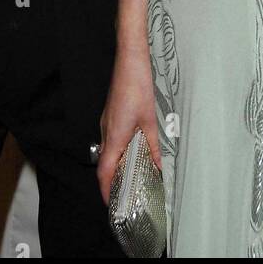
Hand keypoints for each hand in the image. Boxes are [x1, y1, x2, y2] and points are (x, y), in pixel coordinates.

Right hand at [97, 44, 160, 204]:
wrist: (130, 60)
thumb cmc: (138, 86)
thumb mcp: (150, 119)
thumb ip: (153, 145)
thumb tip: (158, 165)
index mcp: (114, 136)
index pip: (104, 171)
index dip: (105, 190)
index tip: (110, 204)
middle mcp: (106, 131)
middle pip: (104, 163)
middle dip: (112, 181)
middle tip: (124, 194)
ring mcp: (107, 121)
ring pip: (108, 150)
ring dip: (116, 165)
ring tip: (131, 176)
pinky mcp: (111, 114)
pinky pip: (111, 139)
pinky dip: (119, 151)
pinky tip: (132, 150)